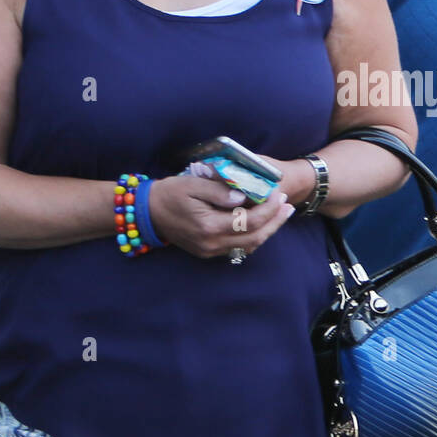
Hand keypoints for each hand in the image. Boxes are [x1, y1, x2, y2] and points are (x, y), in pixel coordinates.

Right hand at [149, 167, 295, 259]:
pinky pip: (238, 248)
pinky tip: (262, 224)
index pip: (250, 221)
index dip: (269, 209)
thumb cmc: (171, 193)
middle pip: (254, 237)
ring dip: (268, 231)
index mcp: (209, 226)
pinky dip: (253, 237)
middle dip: (275, 222)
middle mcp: (212, 243)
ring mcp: (210, 251)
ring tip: (281, 214)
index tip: (279, 194)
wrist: (148, 213)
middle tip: (288, 206)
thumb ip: (219, 190)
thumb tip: (244, 196)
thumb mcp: (193, 184)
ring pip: (249, 246)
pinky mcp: (208, 252)